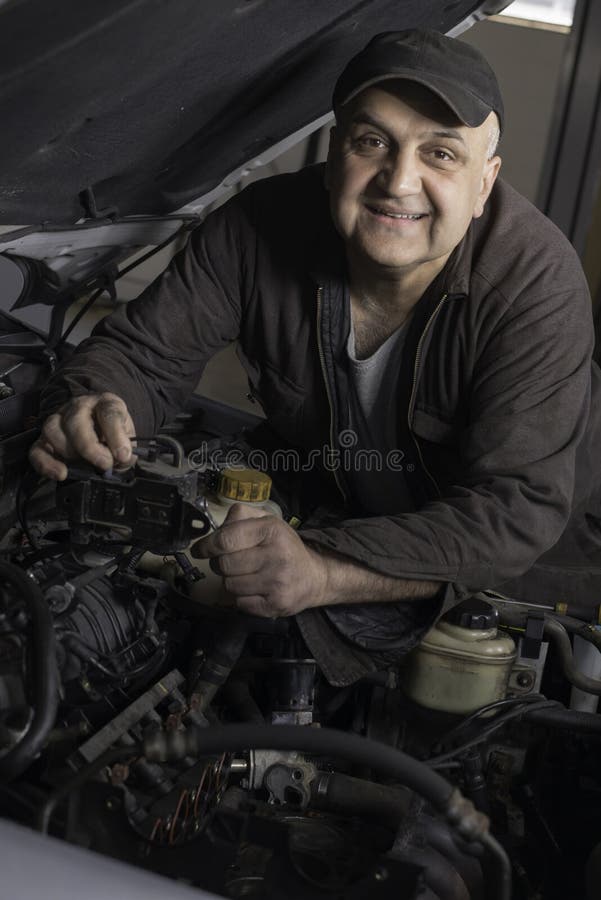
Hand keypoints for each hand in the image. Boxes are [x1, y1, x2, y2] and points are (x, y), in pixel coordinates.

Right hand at [29, 392, 134, 480]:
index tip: (123, 455)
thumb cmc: (114, 438)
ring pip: (52, 430)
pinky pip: (37, 450)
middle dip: (90, 447)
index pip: (108, 413)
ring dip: (69, 452)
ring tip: (85, 466)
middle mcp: (80, 407)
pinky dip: (46, 464)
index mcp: (106, 403)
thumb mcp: (127, 442)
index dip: (116, 435)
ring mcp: (58, 419)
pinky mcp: (44, 439)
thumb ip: (125, 451)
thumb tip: (118, 460)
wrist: (100, 437)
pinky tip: (61, 474)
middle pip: (76, 421)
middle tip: (104, 464)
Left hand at [191, 503, 328, 616]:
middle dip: (221, 564)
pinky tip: (255, 588)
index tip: (200, 550)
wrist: (315, 577)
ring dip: (232, 581)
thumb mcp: (268, 522)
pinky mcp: (274, 605)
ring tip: (247, 575)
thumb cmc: (285, 548)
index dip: (207, 546)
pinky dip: (241, 597)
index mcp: (272, 530)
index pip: (225, 540)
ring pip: (229, 585)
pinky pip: (239, 603)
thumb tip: (212, 532)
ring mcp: (276, 583)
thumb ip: (240, 517)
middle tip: (231, 562)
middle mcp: (276, 556)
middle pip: (224, 564)